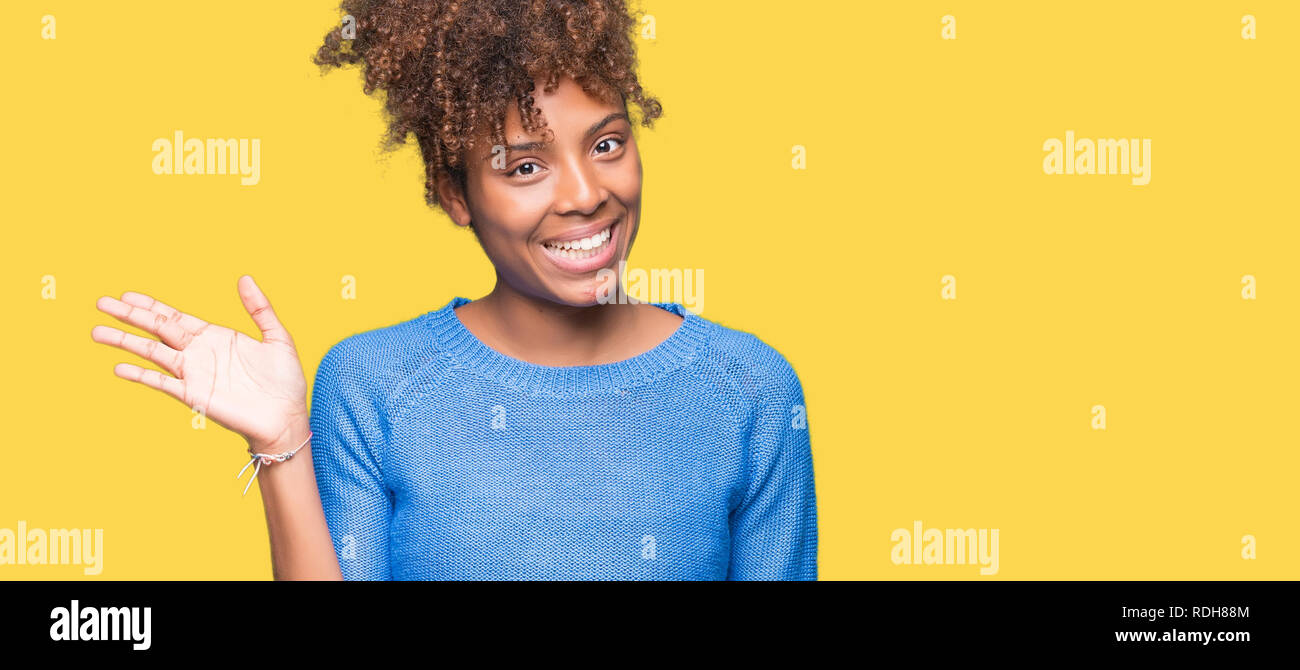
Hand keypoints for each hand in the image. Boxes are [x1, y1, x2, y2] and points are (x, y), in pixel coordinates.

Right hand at [92, 275, 308, 450]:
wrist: (286, 418)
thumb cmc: (284, 381)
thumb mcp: (277, 338)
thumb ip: (260, 308)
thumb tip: (245, 278)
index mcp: (216, 337)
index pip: (175, 316)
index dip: (151, 305)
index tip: (126, 294)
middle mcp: (199, 353)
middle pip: (157, 329)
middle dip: (129, 316)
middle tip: (100, 302)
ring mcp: (194, 374)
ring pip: (152, 352)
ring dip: (124, 342)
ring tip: (96, 331)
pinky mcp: (194, 395)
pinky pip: (161, 383)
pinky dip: (140, 375)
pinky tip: (119, 367)